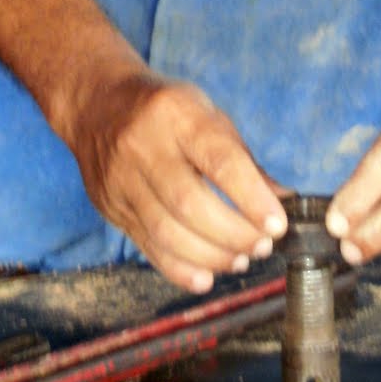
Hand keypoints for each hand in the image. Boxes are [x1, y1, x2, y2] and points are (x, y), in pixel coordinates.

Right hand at [69, 69, 287, 292]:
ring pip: (167, 232)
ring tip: (240, 260)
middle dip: (233, 234)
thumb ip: (243, 158)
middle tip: (262, 246)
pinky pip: (147, 246)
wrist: (97, 105)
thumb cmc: (166, 110)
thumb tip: (283, 200)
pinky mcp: (110, 208)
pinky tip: (207, 276)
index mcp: (177, 114)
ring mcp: (121, 180)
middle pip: (189, 203)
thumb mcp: (207, 115)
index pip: (218, 159)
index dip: (251, 197)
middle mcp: (144, 147)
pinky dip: (180, 269)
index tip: (277, 224)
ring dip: (211, 255)